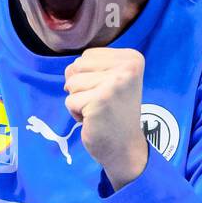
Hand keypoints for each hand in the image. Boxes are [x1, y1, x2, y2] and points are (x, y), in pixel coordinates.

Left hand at [64, 47, 148, 188]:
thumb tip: (70, 69)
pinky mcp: (100, 100)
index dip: (88, 76)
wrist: (125, 147)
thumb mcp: (110, 80)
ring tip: (97, 110)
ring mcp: (114, 83)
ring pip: (71, 83)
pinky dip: (76, 113)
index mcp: (132, 58)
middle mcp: (127, 67)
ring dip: (78, 100)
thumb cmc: (114, 113)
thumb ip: (91, 67)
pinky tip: (93, 120)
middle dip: (80, 87)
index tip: (107, 92)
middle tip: (101, 103)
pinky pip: (70, 101)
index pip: (88, 55)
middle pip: (77, 66)